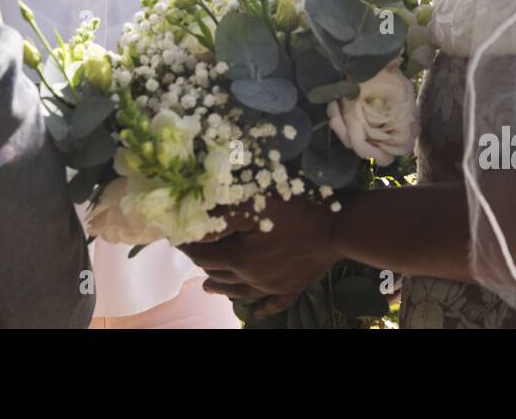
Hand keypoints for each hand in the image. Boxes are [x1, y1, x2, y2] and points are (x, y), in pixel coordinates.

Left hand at [180, 195, 340, 315]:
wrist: (336, 230)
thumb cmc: (296, 213)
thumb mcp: (257, 204)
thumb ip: (227, 211)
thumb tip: (201, 213)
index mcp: (239, 257)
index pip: (204, 256)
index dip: (189, 248)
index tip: (178, 240)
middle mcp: (251, 277)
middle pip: (218, 275)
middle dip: (202, 266)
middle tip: (193, 257)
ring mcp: (272, 287)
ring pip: (239, 292)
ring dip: (221, 288)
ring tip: (208, 287)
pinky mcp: (291, 288)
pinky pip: (273, 303)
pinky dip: (263, 308)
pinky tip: (258, 312)